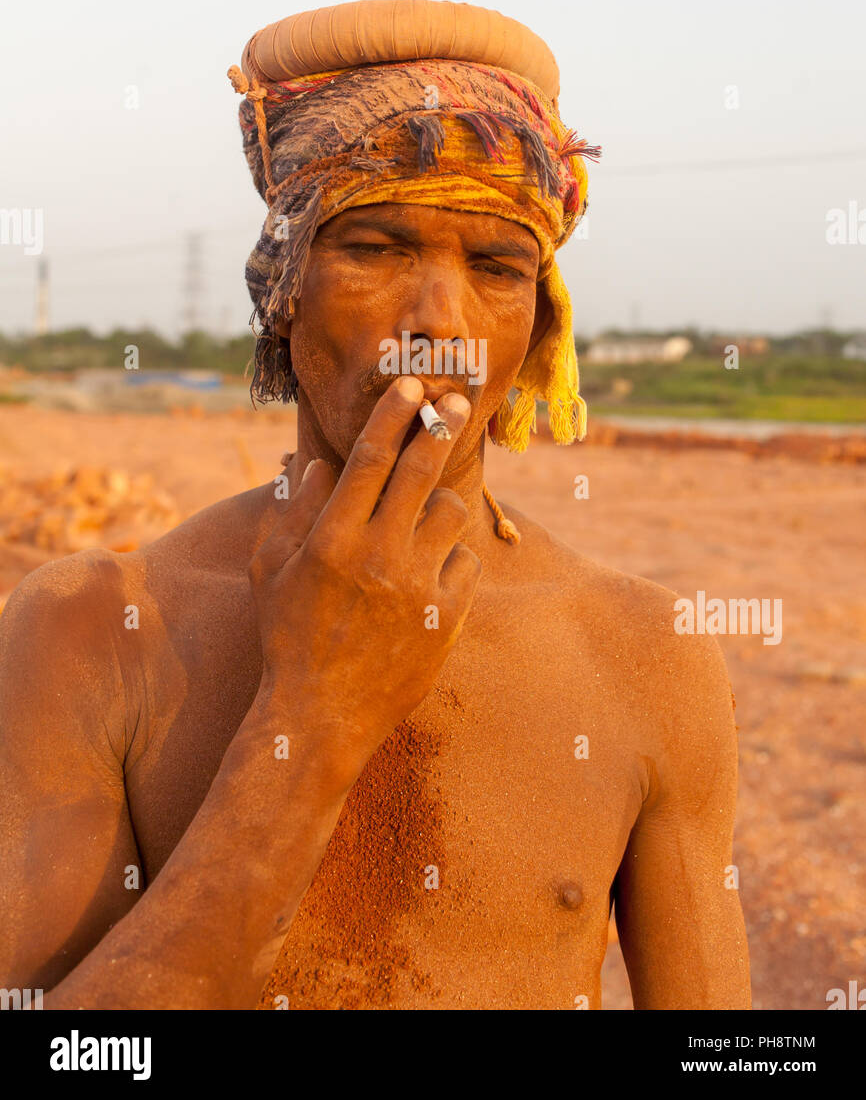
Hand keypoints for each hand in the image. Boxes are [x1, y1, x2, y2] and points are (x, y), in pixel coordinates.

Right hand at [248, 377, 479, 773]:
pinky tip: (433, 569)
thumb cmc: (287, 638)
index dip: (393, 414)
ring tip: (430, 511)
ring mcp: (416, 589)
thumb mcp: (272, 572)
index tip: (411, 385)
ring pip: (451, 514)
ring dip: (443, 502)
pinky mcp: (445, 619)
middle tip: (455, 400)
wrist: (319, 718)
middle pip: (421, 471)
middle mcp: (377, 557)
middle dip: (440, 426)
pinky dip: (454, 558)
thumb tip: (319, 462)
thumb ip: (293, 512)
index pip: (369, 458)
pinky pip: (467, 563)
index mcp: (331, 540)